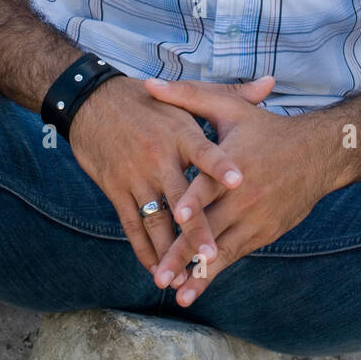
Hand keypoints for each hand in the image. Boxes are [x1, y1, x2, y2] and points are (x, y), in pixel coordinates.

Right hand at [67, 73, 273, 277]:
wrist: (91, 101)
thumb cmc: (142, 100)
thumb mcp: (182, 96)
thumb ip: (229, 94)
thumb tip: (270, 84)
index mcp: (179, 132)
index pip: (204, 151)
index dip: (220, 166)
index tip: (239, 182)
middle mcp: (158, 156)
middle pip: (180, 197)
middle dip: (196, 228)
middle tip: (212, 253)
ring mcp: (136, 176)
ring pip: (156, 219)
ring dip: (169, 249)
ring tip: (183, 275)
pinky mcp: (116, 190)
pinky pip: (131, 225)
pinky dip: (144, 249)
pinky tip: (156, 266)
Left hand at [142, 76, 328, 305]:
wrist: (318, 153)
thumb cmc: (266, 128)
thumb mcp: (229, 107)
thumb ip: (187, 95)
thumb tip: (148, 83)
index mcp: (233, 165)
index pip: (211, 184)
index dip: (194, 200)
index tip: (177, 215)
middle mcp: (244, 197)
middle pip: (210, 228)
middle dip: (183, 253)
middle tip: (160, 275)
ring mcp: (255, 219)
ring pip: (222, 250)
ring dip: (198, 274)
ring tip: (175, 294)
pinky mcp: (263, 234)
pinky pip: (235, 255)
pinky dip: (215, 273)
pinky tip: (195, 289)